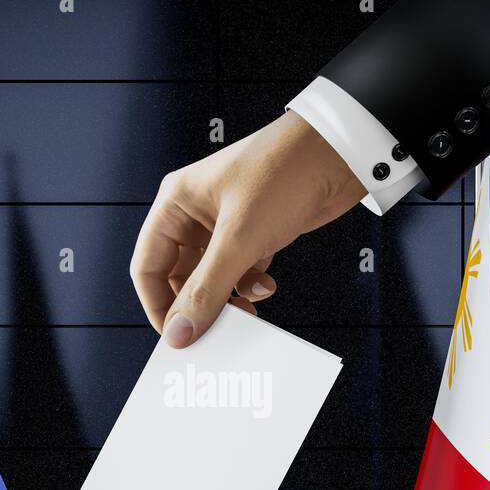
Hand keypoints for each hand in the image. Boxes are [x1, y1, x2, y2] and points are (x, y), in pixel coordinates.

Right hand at [130, 111, 366, 347]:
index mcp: (176, 203)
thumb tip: (179, 332)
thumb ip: (206, 290)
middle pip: (178, 277)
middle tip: (215, 330)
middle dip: (198, 305)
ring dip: (226, 298)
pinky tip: (267, 285)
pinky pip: (239, 272)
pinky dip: (250, 285)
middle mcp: (196, 213)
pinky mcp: (255, 232)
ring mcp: (227, 224)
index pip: (147, 266)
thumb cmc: (285, 171)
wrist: (342, 152)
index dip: (158, 305)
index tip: (177, 336)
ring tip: (246, 309)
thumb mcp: (240, 239)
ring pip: (211, 278)